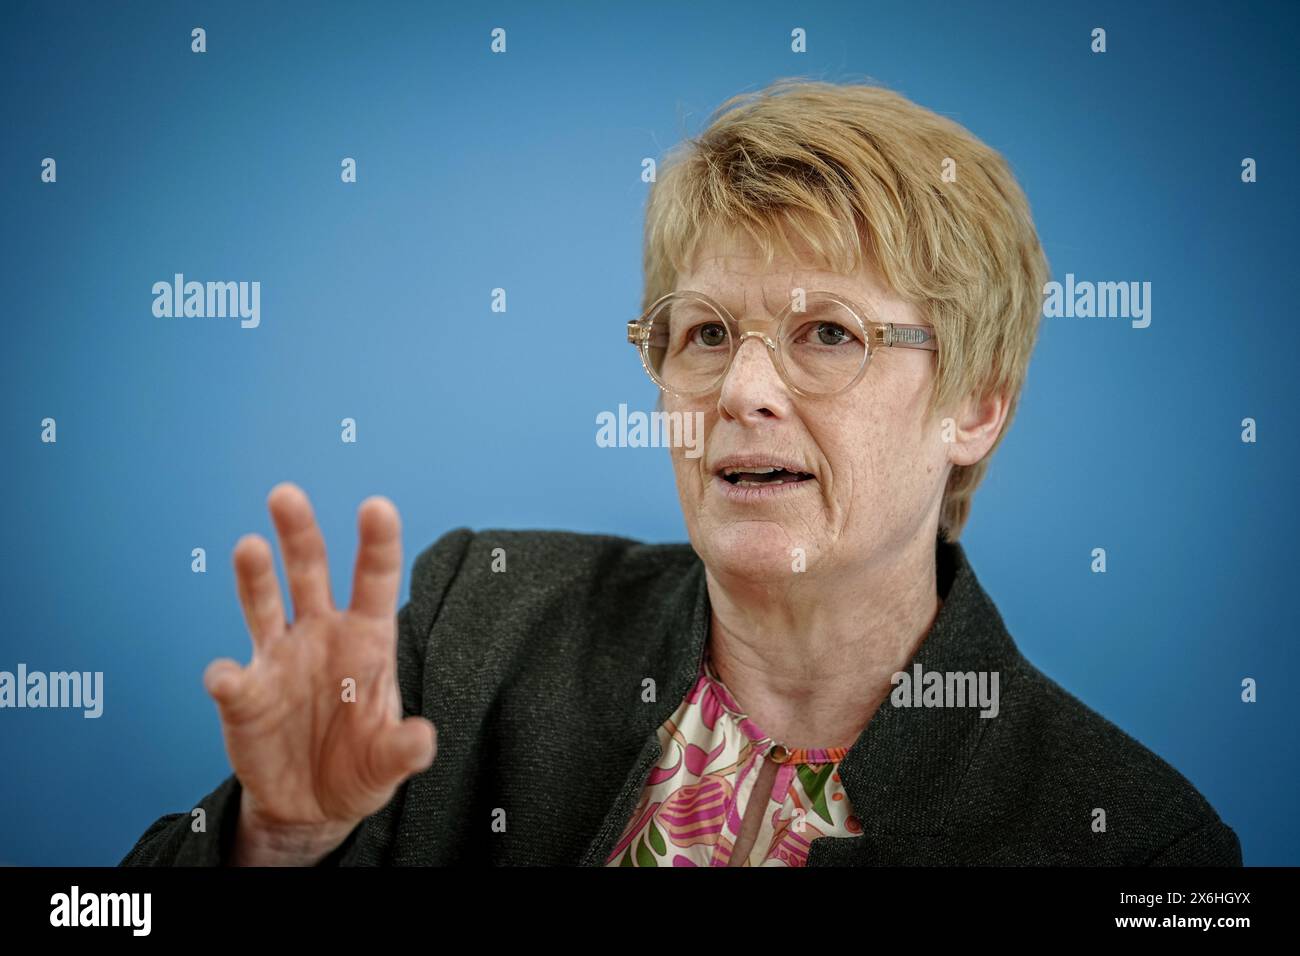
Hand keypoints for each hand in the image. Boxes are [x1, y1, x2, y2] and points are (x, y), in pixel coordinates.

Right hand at [203, 483, 436, 863]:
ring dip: (254, 576)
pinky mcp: (244, 694)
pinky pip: (231, 678)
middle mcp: (320, 635)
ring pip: (263, 604)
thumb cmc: (359, 766)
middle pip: (308, 572)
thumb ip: (405, 749)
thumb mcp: (390, 763)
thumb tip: (423, 739)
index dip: (377, 543)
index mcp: (367, 639)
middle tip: (286, 494)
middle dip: (299, 533)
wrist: (312, 806)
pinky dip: (226, 675)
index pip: (375, 580)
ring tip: (250, 546)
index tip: (376, 506)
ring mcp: (279, 659)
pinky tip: (226, 676)